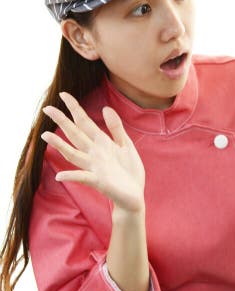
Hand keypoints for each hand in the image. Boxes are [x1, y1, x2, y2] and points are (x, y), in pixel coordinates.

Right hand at [41, 92, 144, 213]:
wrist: (134, 196)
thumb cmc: (128, 171)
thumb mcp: (126, 145)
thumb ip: (116, 128)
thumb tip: (105, 107)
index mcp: (101, 143)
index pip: (85, 123)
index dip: (75, 109)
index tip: (64, 94)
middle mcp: (94, 154)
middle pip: (76, 135)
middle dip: (62, 122)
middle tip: (47, 108)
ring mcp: (94, 168)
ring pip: (74, 155)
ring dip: (60, 146)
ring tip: (45, 135)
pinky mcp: (99, 182)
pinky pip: (83, 178)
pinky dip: (72, 176)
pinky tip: (60, 175)